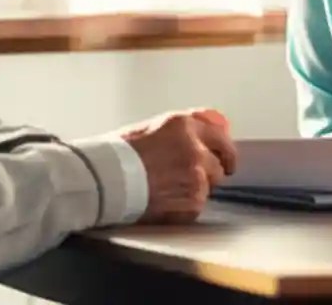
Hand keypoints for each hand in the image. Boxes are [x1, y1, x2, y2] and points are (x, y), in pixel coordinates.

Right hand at [118, 108, 236, 223]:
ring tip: (167, 190)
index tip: (226, 159)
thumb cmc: (118, 155)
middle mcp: (195, 148)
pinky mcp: (193, 201)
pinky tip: (164, 201)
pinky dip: (184, 207)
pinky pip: (196, 206)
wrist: (106, 181)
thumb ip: (183, 129)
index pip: (221, 136)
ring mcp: (197, 176)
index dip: (225, 150)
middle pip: (220, 164)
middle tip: (187, 180)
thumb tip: (209, 124)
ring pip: (209, 187)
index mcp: (184, 125)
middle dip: (208, 172)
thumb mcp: (150, 128)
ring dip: (194, 190)